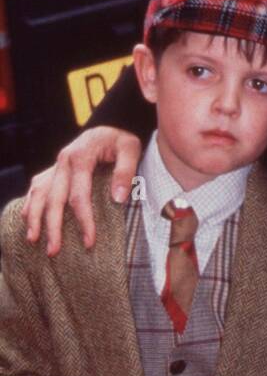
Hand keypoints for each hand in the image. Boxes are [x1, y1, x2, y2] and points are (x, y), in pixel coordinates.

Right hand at [22, 127, 142, 255]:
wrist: (111, 124)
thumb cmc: (122, 139)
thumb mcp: (131, 149)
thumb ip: (125, 171)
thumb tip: (118, 198)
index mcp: (81, 157)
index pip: (79, 196)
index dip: (84, 220)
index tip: (89, 241)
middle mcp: (63, 162)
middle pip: (53, 199)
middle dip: (52, 227)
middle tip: (54, 251)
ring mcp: (56, 166)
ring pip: (38, 194)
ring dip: (34, 218)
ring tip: (33, 240)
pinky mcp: (54, 170)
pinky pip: (36, 188)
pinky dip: (30, 204)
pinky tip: (28, 220)